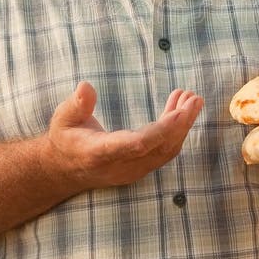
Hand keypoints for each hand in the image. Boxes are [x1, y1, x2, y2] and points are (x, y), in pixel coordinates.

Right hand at [44, 82, 203, 191]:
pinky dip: (176, 131)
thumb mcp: (63, 118)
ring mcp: (133, 170)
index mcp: (100, 153)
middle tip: (194, 98)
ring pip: (166, 151)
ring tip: (191, 99)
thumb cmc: (65, 138)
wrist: (64, 170)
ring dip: (182, 126)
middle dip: (180, 123)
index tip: (179, 113)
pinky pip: (165, 151)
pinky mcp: (141, 168)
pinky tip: (180, 109)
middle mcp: (121, 166)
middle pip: (159, 148)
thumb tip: (86, 87)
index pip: (135, 145)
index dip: (160, 131)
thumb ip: (77, 104)